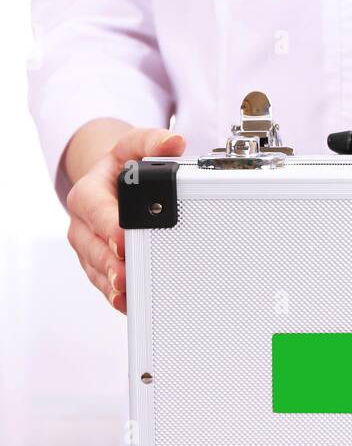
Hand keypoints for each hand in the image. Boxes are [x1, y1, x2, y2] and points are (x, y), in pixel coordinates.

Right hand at [66, 127, 184, 313]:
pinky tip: (127, 303)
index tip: (122, 239)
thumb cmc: (123, 167)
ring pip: (96, 269)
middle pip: (93, 247)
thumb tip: (175, 142)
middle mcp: (82, 223)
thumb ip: (153, 142)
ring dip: (111, 284)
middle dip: (110, 263)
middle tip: (127, 276)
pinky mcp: (96, 264)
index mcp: (87, 193)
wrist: (110, 181)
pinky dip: (115, 294)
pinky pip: (102, 282)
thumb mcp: (135, 147)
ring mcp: (88, 247)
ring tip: (127, 295)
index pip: (96, 210)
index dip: (108, 226)